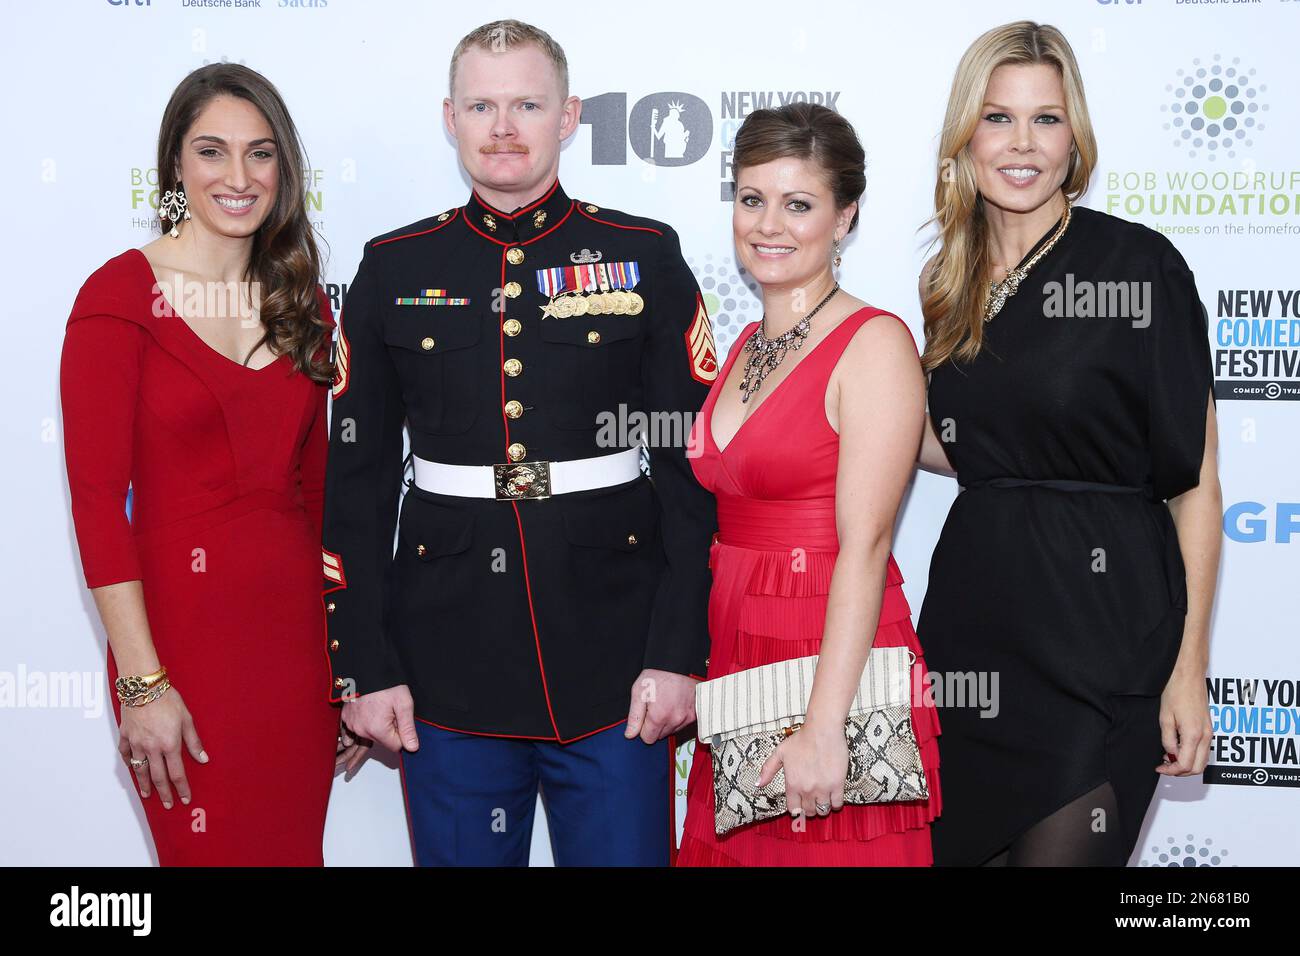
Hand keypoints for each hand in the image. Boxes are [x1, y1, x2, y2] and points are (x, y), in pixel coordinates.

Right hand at [117, 687, 206, 809]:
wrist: (143, 686)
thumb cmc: (168, 700)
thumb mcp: (186, 719)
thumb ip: (193, 742)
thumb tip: (203, 759)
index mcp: (169, 744)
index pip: (177, 773)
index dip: (181, 788)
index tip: (184, 799)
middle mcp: (151, 748)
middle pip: (158, 777)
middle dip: (164, 793)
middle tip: (167, 804)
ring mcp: (136, 744)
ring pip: (140, 770)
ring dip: (144, 784)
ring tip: (147, 795)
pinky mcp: (125, 736)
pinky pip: (125, 754)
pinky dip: (128, 763)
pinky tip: (132, 769)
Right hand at [339, 684, 418, 774]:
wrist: (366, 667)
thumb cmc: (386, 683)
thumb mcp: (404, 703)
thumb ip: (408, 728)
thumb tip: (412, 748)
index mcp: (377, 729)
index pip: (395, 746)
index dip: (401, 733)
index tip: (399, 718)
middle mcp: (361, 730)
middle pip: (382, 740)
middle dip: (389, 729)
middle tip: (390, 710)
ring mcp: (352, 724)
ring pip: (370, 734)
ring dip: (376, 725)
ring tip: (379, 707)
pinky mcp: (346, 718)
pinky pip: (358, 727)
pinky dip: (364, 721)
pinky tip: (369, 709)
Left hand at [625, 669, 696, 743]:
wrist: (678, 663)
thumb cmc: (657, 675)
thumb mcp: (639, 692)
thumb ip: (634, 717)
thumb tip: (630, 734)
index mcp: (658, 717)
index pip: (648, 739)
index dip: (643, 728)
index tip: (645, 716)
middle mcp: (674, 720)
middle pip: (660, 736)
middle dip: (655, 725)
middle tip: (655, 707)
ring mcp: (686, 718)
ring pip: (672, 731)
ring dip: (667, 722)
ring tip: (665, 703)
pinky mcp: (695, 714)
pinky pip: (683, 724)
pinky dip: (678, 718)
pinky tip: (675, 705)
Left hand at [755, 721, 846, 818]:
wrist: (822, 730)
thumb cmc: (802, 739)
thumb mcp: (780, 752)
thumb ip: (768, 769)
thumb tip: (758, 784)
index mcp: (793, 784)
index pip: (793, 809)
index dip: (797, 809)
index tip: (800, 804)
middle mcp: (807, 789)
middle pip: (809, 812)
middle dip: (809, 809)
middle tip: (812, 800)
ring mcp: (823, 788)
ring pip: (823, 810)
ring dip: (822, 807)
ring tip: (822, 798)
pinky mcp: (838, 784)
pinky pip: (837, 803)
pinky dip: (835, 803)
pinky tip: (833, 795)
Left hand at [1156, 667, 1211, 775]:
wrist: (1189, 675)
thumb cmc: (1176, 692)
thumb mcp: (1165, 718)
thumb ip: (1168, 740)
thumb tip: (1170, 754)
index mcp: (1194, 735)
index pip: (1186, 765)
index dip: (1171, 771)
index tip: (1160, 768)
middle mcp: (1206, 736)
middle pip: (1198, 768)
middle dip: (1181, 772)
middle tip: (1164, 766)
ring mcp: (1209, 732)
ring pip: (1203, 760)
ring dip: (1187, 764)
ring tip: (1169, 757)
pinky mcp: (1209, 728)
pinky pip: (1204, 750)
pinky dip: (1193, 755)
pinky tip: (1178, 748)